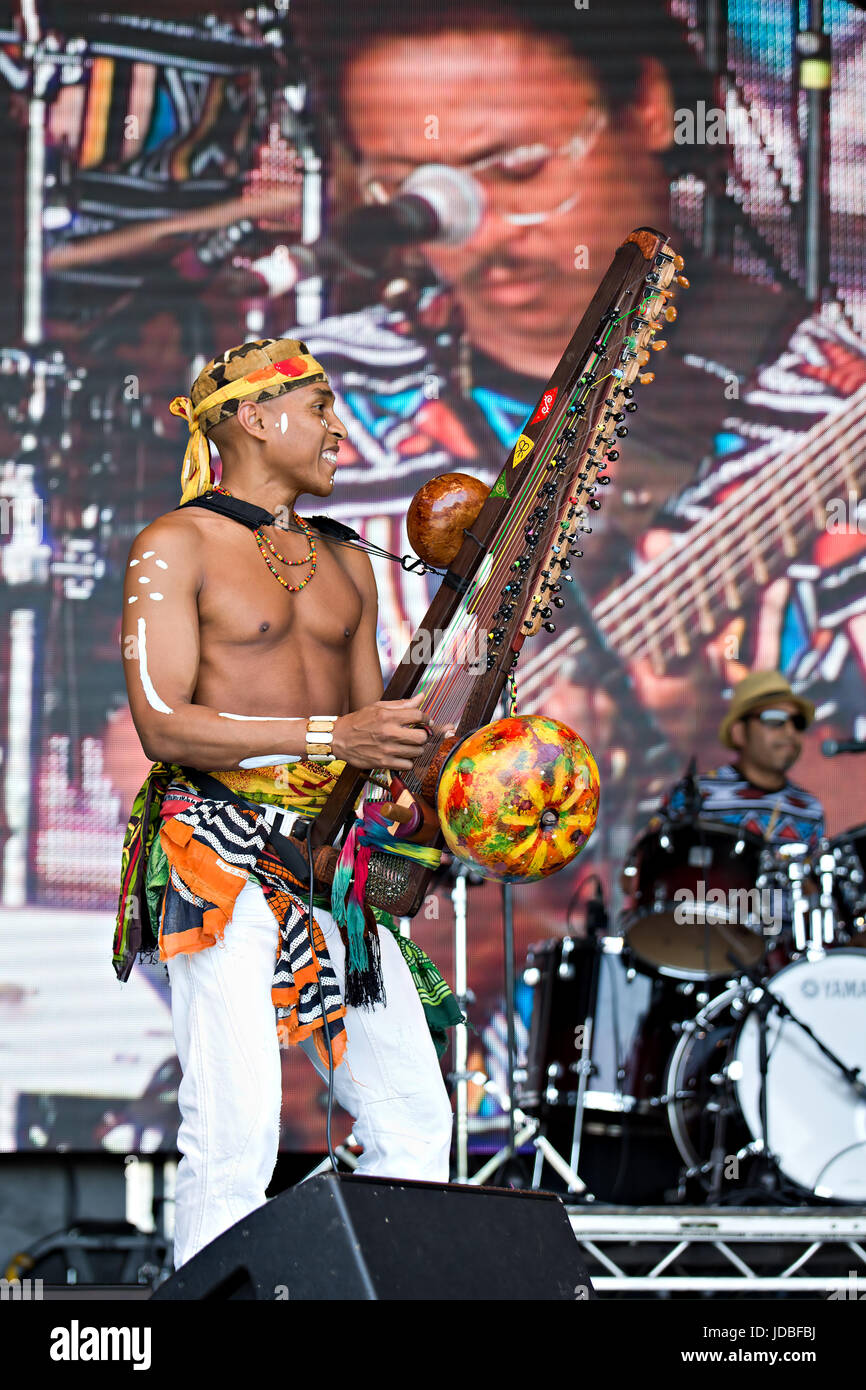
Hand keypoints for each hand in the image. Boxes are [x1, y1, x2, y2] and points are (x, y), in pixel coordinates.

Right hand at [333, 692, 455, 770]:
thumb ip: (402, 704)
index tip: (425, 721)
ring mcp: (387, 749)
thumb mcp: (379, 707)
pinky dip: (408, 762)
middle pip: (422, 736)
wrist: (339, 738)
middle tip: (418, 734)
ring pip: (417, 752)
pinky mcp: (384, 763)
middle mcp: (389, 732)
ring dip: (416, 749)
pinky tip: (401, 756)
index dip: (426, 718)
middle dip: (423, 735)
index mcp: (388, 716)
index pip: (419, 715)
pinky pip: (408, 765)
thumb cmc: (359, 721)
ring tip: (408, 745)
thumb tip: (422, 696)